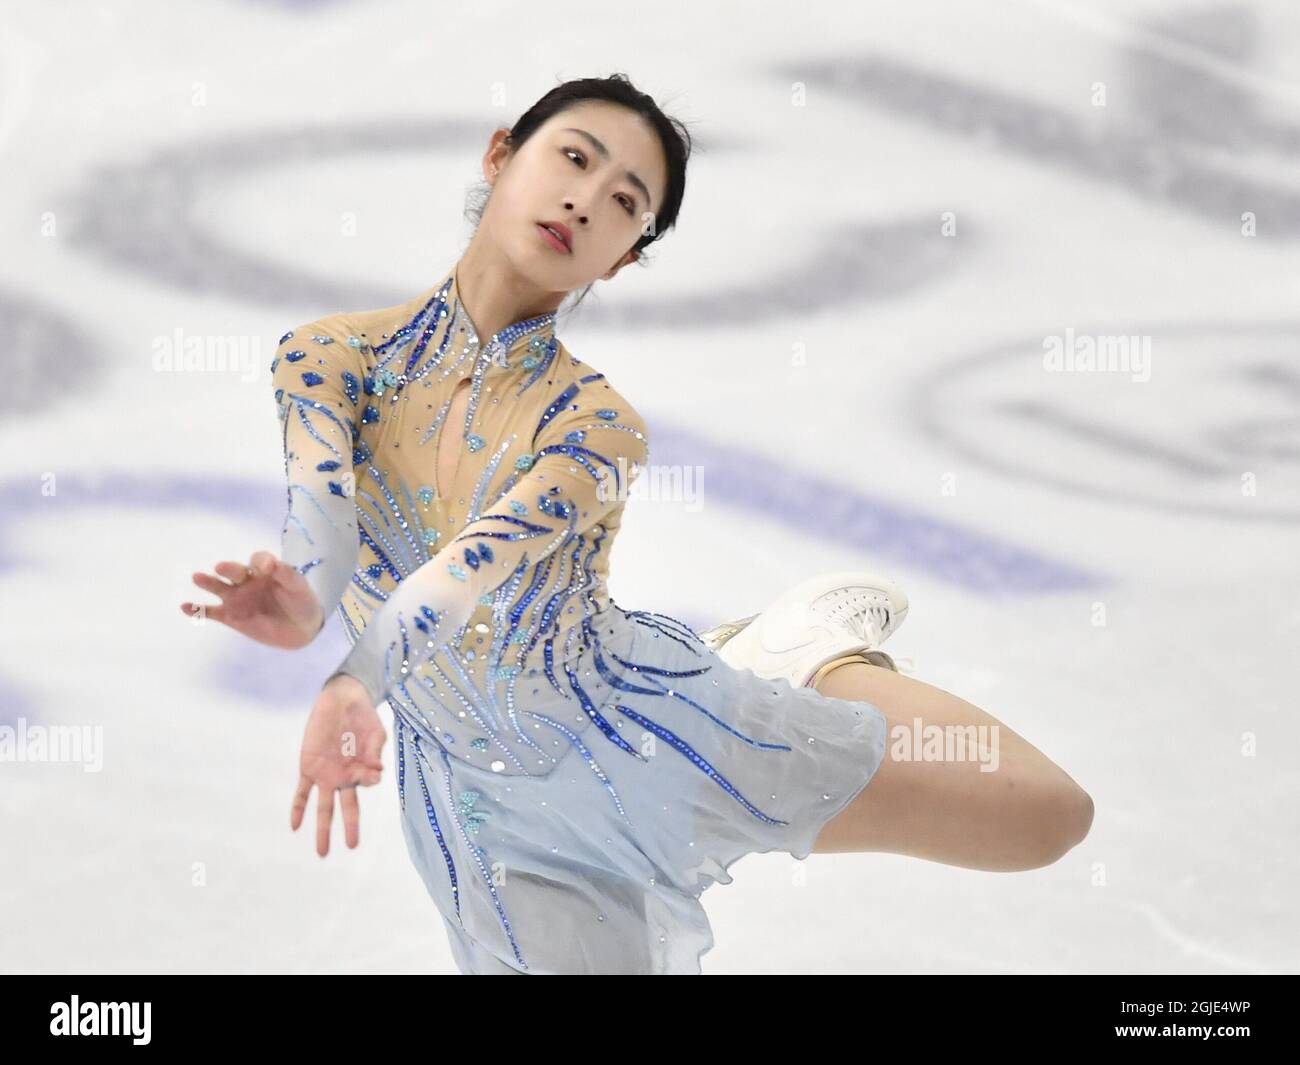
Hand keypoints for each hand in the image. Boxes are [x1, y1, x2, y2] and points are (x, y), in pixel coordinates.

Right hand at [182, 550, 324, 648]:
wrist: (300, 629)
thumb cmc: (301, 601)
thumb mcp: (298, 586)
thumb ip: (286, 574)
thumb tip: (271, 562)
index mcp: (265, 570)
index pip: (258, 560)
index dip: (261, 562)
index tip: (267, 567)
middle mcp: (248, 580)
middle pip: (235, 571)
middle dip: (229, 568)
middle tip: (222, 568)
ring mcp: (237, 598)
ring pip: (219, 587)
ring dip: (208, 582)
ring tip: (197, 577)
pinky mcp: (231, 617)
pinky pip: (211, 612)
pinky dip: (198, 610)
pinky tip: (185, 607)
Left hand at [291, 674, 386, 856]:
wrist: (342, 699)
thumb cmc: (364, 716)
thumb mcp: (375, 732)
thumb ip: (375, 752)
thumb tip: (375, 772)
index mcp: (364, 770)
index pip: (368, 785)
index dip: (370, 778)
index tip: (372, 769)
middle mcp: (346, 777)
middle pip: (347, 809)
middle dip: (350, 829)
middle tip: (353, 847)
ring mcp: (326, 774)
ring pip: (324, 808)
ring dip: (323, 829)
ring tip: (322, 852)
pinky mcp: (308, 767)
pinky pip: (302, 792)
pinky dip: (298, 808)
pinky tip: (295, 826)